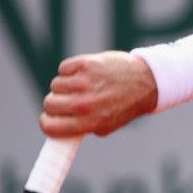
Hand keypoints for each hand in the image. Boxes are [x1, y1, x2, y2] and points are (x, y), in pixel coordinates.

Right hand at [39, 51, 158, 136]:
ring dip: (63, 86)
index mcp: (89, 122)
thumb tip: (58, 128)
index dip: (47, 122)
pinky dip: (69, 71)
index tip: (50, 119)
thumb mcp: (107, 125)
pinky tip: (83, 74)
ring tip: (80, 87)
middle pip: (49, 103)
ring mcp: (84, 82)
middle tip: (66, 101)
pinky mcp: (86, 64)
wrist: (145, 81)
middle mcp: (86, 104)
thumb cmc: (124, 105)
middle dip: (54, 103)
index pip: (50, 126)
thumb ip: (83, 128)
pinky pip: (63, 69)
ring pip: (55, 85)